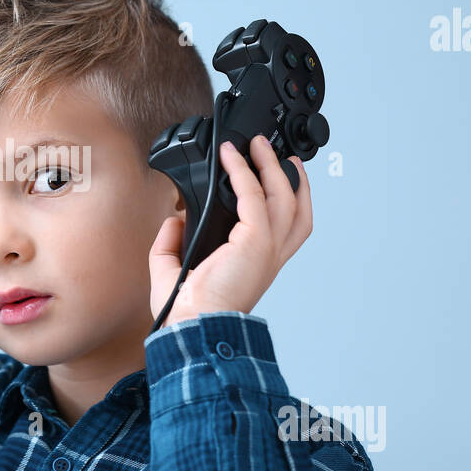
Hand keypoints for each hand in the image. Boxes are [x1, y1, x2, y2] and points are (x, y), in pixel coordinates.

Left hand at [148, 136, 312, 328]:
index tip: (279, 178)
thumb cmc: (188, 312)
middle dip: (293, 178)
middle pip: (297, 209)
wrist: (192, 325)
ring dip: (271, 166)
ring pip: (284, 196)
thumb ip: (172, 244)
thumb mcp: (175, 273)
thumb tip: (174, 221)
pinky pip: (254, 195)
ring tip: (258, 144)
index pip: (286, 229)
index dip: (289, 201)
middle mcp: (269, 256)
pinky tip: (232, 156)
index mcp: (258, 265)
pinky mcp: (256, 240)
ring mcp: (267, 248)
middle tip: (279, 154)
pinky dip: (243, 171)